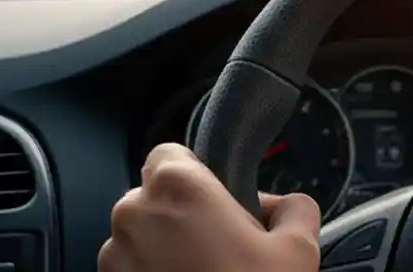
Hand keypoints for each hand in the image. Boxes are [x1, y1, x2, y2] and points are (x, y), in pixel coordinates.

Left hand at [99, 143, 319, 271]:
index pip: (171, 153)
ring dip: (166, 251)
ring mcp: (114, 259)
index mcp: (178, 187)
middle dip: (185, 217)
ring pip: (141, 238)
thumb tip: (284, 207)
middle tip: (223, 248)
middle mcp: (134, 216)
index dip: (198, 174)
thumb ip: (295, 208)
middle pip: (156, 198)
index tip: (221, 200)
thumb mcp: (298, 249)